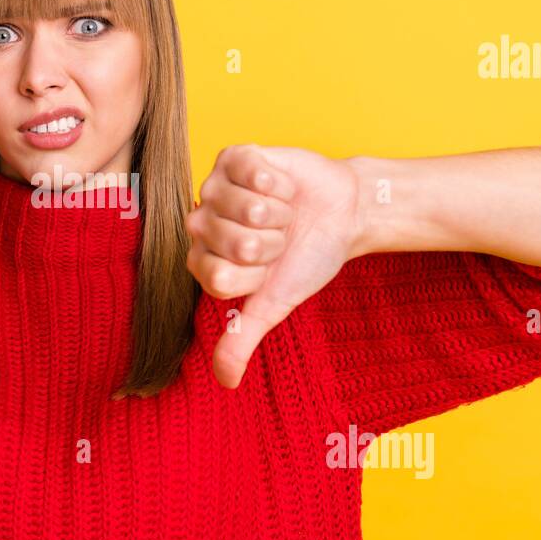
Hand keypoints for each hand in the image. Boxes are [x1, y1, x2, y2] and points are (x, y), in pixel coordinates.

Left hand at [186, 144, 361, 388]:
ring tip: (282, 212)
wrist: (340, 215)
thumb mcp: (274, 304)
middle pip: (236, 245)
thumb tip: (225, 382)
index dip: (257, 275)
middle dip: (273, 244)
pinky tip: (282, 186)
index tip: (268, 269)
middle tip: (278, 237)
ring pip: (248, 209)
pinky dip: (280, 183)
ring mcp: (213, 188)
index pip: (220, 278)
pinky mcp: (234, 157)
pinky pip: (254, 173)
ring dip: (279, 213)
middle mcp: (199, 224)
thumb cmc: (304, 258)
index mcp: (203, 262)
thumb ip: (242, 338)